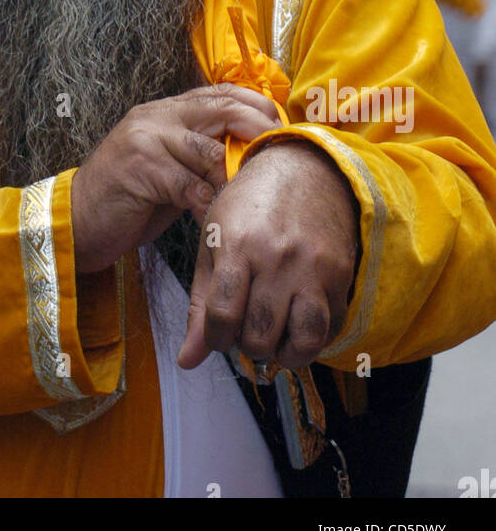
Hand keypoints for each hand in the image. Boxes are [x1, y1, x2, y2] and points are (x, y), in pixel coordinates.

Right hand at [71, 85, 280, 272]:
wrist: (77, 218)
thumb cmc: (129, 198)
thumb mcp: (169, 167)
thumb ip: (202, 154)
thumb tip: (252, 154)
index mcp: (165, 110)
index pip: (220, 92)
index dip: (256, 104)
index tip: (281, 124)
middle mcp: (155, 116)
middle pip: (221, 108)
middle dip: (257, 128)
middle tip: (280, 151)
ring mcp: (145, 140)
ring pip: (209, 149)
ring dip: (233, 174)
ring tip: (251, 192)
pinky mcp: (139, 169)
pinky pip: (189, 184)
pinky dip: (209, 202)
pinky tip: (216, 215)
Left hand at [178, 139, 358, 369]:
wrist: (304, 169)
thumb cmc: (250, 205)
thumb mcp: (214, 240)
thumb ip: (200, 303)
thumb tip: (189, 360)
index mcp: (238, 246)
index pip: (221, 316)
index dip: (215, 339)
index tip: (219, 333)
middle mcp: (278, 258)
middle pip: (260, 336)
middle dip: (247, 345)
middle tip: (246, 330)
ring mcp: (313, 268)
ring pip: (303, 341)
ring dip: (284, 352)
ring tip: (274, 337)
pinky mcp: (340, 275)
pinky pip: (331, 329)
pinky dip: (313, 340)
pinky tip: (296, 325)